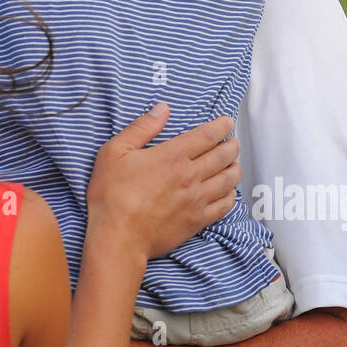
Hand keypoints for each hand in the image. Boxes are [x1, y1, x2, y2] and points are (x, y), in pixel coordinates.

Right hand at [86, 104, 239, 260]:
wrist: (118, 238)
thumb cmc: (112, 195)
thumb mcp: (115, 152)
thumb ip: (141, 128)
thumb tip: (162, 109)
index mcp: (172, 156)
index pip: (207, 136)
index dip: (221, 126)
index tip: (227, 122)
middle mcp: (190, 176)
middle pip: (223, 156)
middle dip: (232, 145)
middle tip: (233, 141)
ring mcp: (196, 200)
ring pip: (229, 180)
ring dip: (235, 168)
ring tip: (234, 163)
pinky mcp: (197, 221)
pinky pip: (224, 206)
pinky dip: (231, 195)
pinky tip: (228, 192)